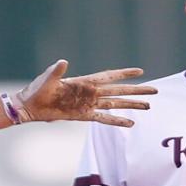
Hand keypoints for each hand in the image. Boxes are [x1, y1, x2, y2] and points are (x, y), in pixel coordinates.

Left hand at [12, 59, 156, 127]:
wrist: (31, 106)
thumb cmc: (38, 89)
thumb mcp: (47, 79)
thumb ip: (57, 71)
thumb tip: (63, 62)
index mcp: (85, 81)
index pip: (110, 76)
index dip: (125, 74)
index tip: (140, 72)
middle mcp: (90, 92)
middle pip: (119, 91)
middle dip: (137, 91)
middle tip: (154, 91)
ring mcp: (89, 105)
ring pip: (116, 104)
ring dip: (131, 105)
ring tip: (148, 107)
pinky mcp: (84, 116)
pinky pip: (104, 119)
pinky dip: (117, 121)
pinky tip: (130, 123)